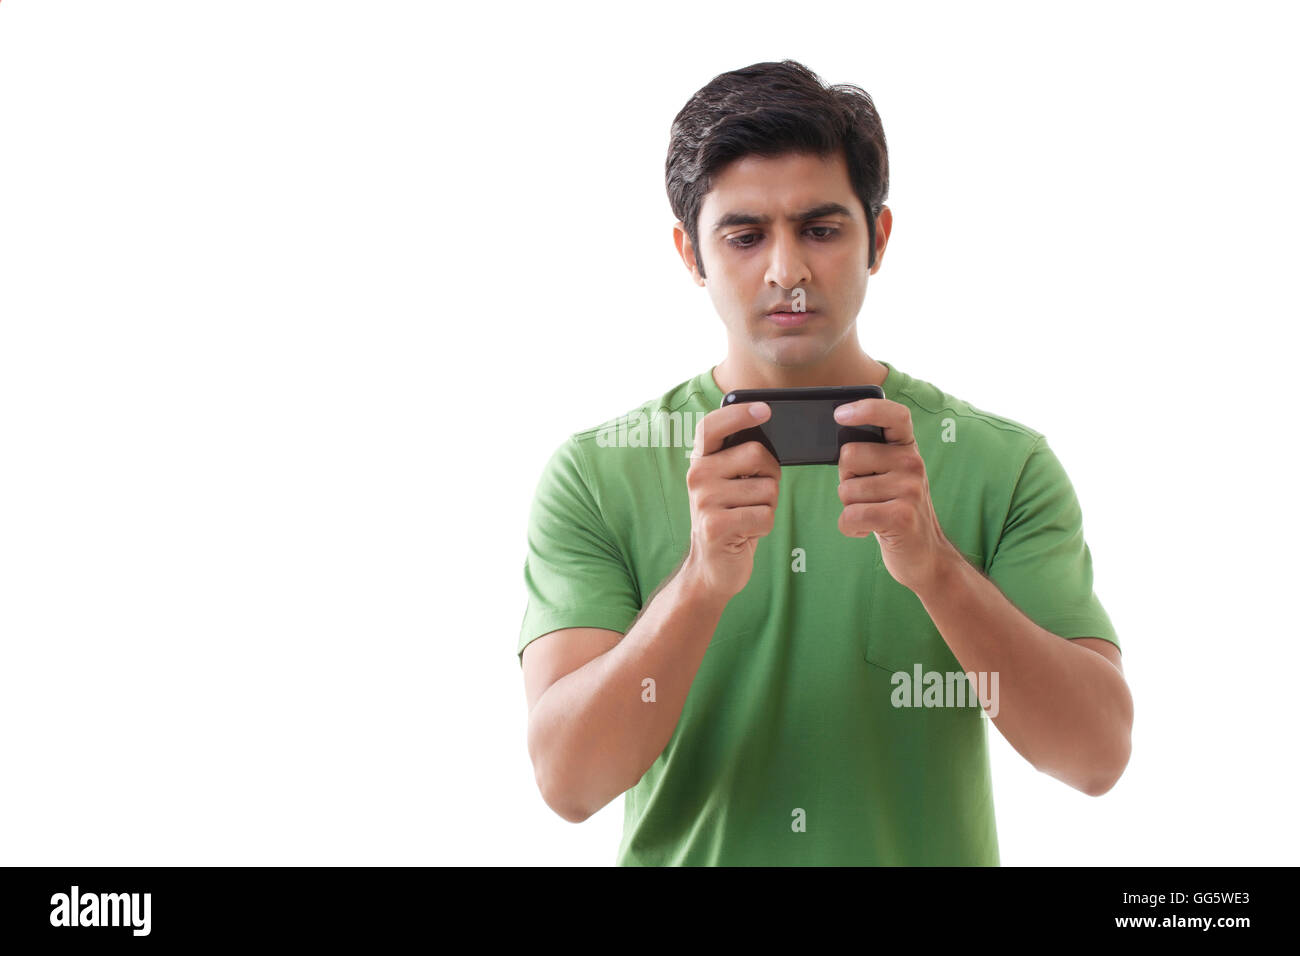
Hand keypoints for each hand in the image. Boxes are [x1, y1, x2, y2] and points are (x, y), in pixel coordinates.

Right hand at [681, 402, 781, 600]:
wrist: (711, 567)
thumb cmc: (730, 517)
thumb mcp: (729, 483)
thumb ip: (739, 456)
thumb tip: (768, 426)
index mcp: (700, 461)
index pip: (712, 425)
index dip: (739, 413)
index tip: (765, 408)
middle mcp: (696, 476)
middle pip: (757, 454)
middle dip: (770, 475)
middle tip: (755, 494)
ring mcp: (703, 501)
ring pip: (767, 489)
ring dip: (768, 506)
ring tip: (747, 517)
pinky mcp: (715, 527)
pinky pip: (765, 516)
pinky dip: (765, 527)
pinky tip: (746, 533)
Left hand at [833, 397, 956, 592]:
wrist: (925, 555)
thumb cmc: (895, 509)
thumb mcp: (889, 475)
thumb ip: (870, 454)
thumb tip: (837, 431)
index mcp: (907, 448)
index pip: (893, 415)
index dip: (866, 409)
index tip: (839, 414)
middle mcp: (912, 463)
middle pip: (848, 456)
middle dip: (846, 479)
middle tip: (867, 495)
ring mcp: (910, 489)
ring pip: (846, 490)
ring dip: (850, 508)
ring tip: (873, 514)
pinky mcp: (901, 516)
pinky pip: (850, 516)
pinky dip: (850, 528)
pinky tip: (867, 531)